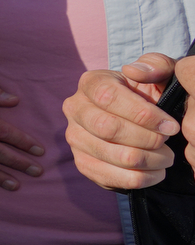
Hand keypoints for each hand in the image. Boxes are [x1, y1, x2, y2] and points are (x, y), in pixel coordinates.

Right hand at [64, 53, 191, 190]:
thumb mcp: (159, 75)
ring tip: (167, 157)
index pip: (109, 97)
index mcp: (91, 83)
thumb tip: (133, 71)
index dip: (143, 115)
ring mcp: (74, 137)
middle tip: (168, 142)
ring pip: (110, 155)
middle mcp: (75, 109)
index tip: (170, 126)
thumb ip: (156, 65)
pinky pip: (108, 177)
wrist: (139, 120)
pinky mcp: (82, 163)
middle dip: (146, 139)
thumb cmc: (151, 95)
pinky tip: (156, 172)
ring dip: (147, 160)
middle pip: (106, 128)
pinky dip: (139, 179)